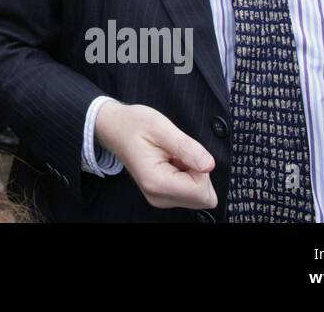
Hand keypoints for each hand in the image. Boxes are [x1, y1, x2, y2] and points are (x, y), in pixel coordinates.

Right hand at [95, 102, 216, 209]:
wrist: (114, 128)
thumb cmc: (133, 124)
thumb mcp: (161, 127)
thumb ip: (187, 147)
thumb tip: (209, 165)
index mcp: (157, 182)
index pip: (201, 192)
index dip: (201, 169)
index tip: (184, 153)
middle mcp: (158, 196)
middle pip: (203, 198)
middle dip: (199, 173)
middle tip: (178, 155)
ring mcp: (160, 198)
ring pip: (198, 197)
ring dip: (193, 175)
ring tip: (173, 157)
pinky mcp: (162, 195)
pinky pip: (190, 193)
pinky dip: (187, 177)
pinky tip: (172, 162)